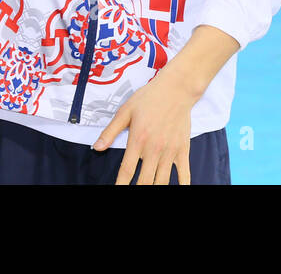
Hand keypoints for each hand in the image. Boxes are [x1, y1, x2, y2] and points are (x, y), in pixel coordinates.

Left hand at [93, 69, 198, 184]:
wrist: (176, 89)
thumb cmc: (149, 98)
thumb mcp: (125, 111)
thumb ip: (110, 131)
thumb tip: (96, 147)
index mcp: (138, 139)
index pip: (126, 171)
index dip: (120, 185)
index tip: (116, 190)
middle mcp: (154, 149)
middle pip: (144, 181)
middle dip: (137, 190)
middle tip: (132, 191)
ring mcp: (170, 151)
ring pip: (162, 181)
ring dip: (155, 189)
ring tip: (148, 190)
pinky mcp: (183, 150)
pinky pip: (184, 174)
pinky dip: (183, 185)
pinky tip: (180, 190)